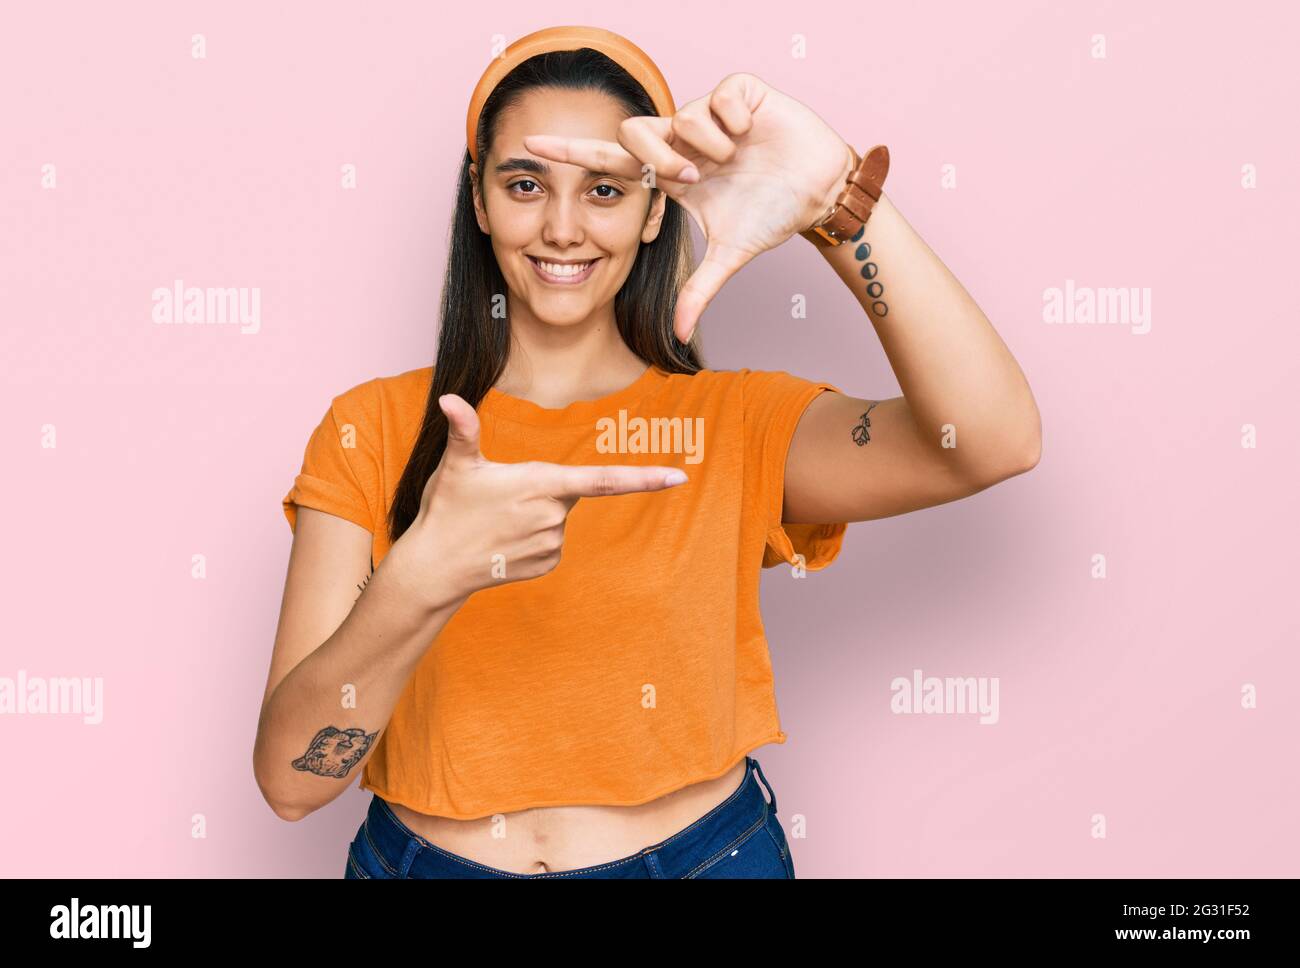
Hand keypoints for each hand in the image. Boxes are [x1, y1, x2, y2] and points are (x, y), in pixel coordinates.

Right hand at [402, 393, 686, 604]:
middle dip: (542, 489)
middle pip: (567, 492)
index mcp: (542, 484)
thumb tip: (448, 399)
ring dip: (535, 515)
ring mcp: (552, 544)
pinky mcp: (547, 564)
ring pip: (558, 518)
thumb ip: (463, 430)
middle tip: (501, 498)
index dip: (644, 478)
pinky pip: (551, 542)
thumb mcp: (456, 465)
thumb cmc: (446, 510)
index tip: (679, 477)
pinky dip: (532, 539)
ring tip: (497, 521)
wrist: (434, 568)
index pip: (604, 480)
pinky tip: (504, 542)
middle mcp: (554, 516)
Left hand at [523, 72, 854, 341]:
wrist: (818, 191)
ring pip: (681, 115)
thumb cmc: (772, 214)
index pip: (612, 159)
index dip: (574, 152)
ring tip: (736, 158)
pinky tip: (751, 133)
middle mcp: (682, 138)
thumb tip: (679, 336)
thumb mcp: (730, 255)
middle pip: (636, 131)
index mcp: (671, 171)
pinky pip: (720, 97)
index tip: (532, 148)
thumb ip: (699, 290)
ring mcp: (708, 114)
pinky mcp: (740, 93)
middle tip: (694, 178)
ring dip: (708, 146)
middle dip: (661, 157)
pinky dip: (735, 121)